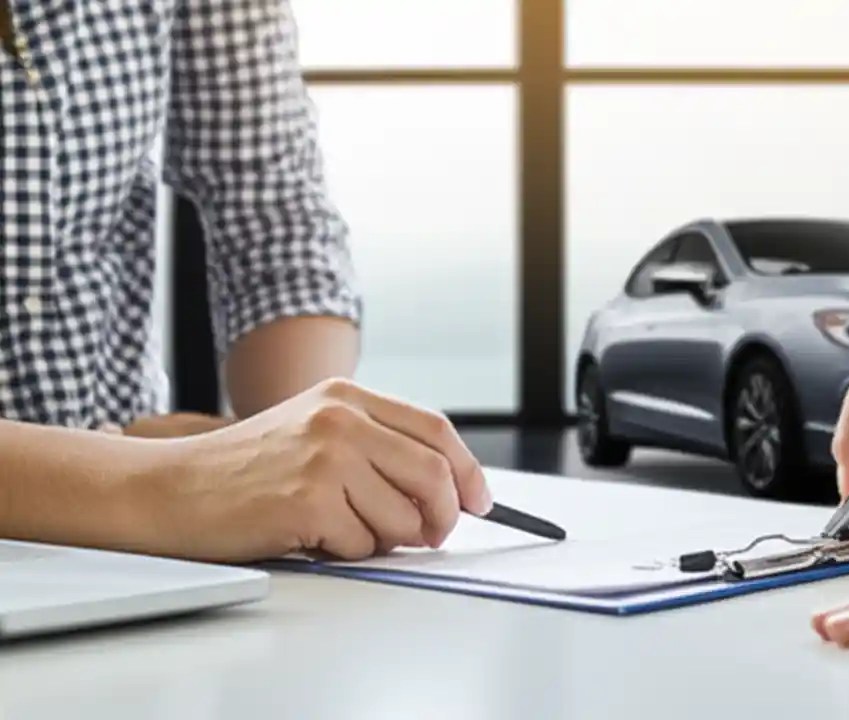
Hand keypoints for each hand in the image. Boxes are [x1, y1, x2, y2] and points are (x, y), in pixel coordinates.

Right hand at [123, 378, 491, 561]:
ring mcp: (325, 458)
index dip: (467, 470)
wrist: (172, 487)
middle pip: (433, 474)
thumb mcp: (314, 429)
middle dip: (442, 515)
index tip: (479, 500)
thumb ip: (377, 446)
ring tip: (341, 528)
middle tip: (432, 535)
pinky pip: (361, 546)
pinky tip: (310, 536)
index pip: (436, 430)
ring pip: (402, 519)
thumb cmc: (246, 467)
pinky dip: (345, 553)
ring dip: (383, 539)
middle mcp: (340, 420)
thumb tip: (447, 492)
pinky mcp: (309, 501)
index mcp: (347, 396)